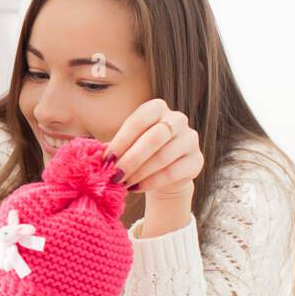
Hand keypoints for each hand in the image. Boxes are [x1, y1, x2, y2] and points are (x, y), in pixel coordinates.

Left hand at [104, 98, 203, 236]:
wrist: (165, 169)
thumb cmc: (139, 151)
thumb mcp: (127, 144)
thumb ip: (116, 147)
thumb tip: (98, 158)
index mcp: (157, 108)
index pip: (138, 121)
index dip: (121, 140)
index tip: (106, 159)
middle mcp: (177, 119)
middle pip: (154, 138)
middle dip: (131, 159)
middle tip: (115, 175)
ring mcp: (190, 139)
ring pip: (164, 157)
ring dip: (140, 173)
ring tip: (123, 183)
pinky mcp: (197, 160)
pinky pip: (174, 172)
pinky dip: (152, 182)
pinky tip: (137, 187)